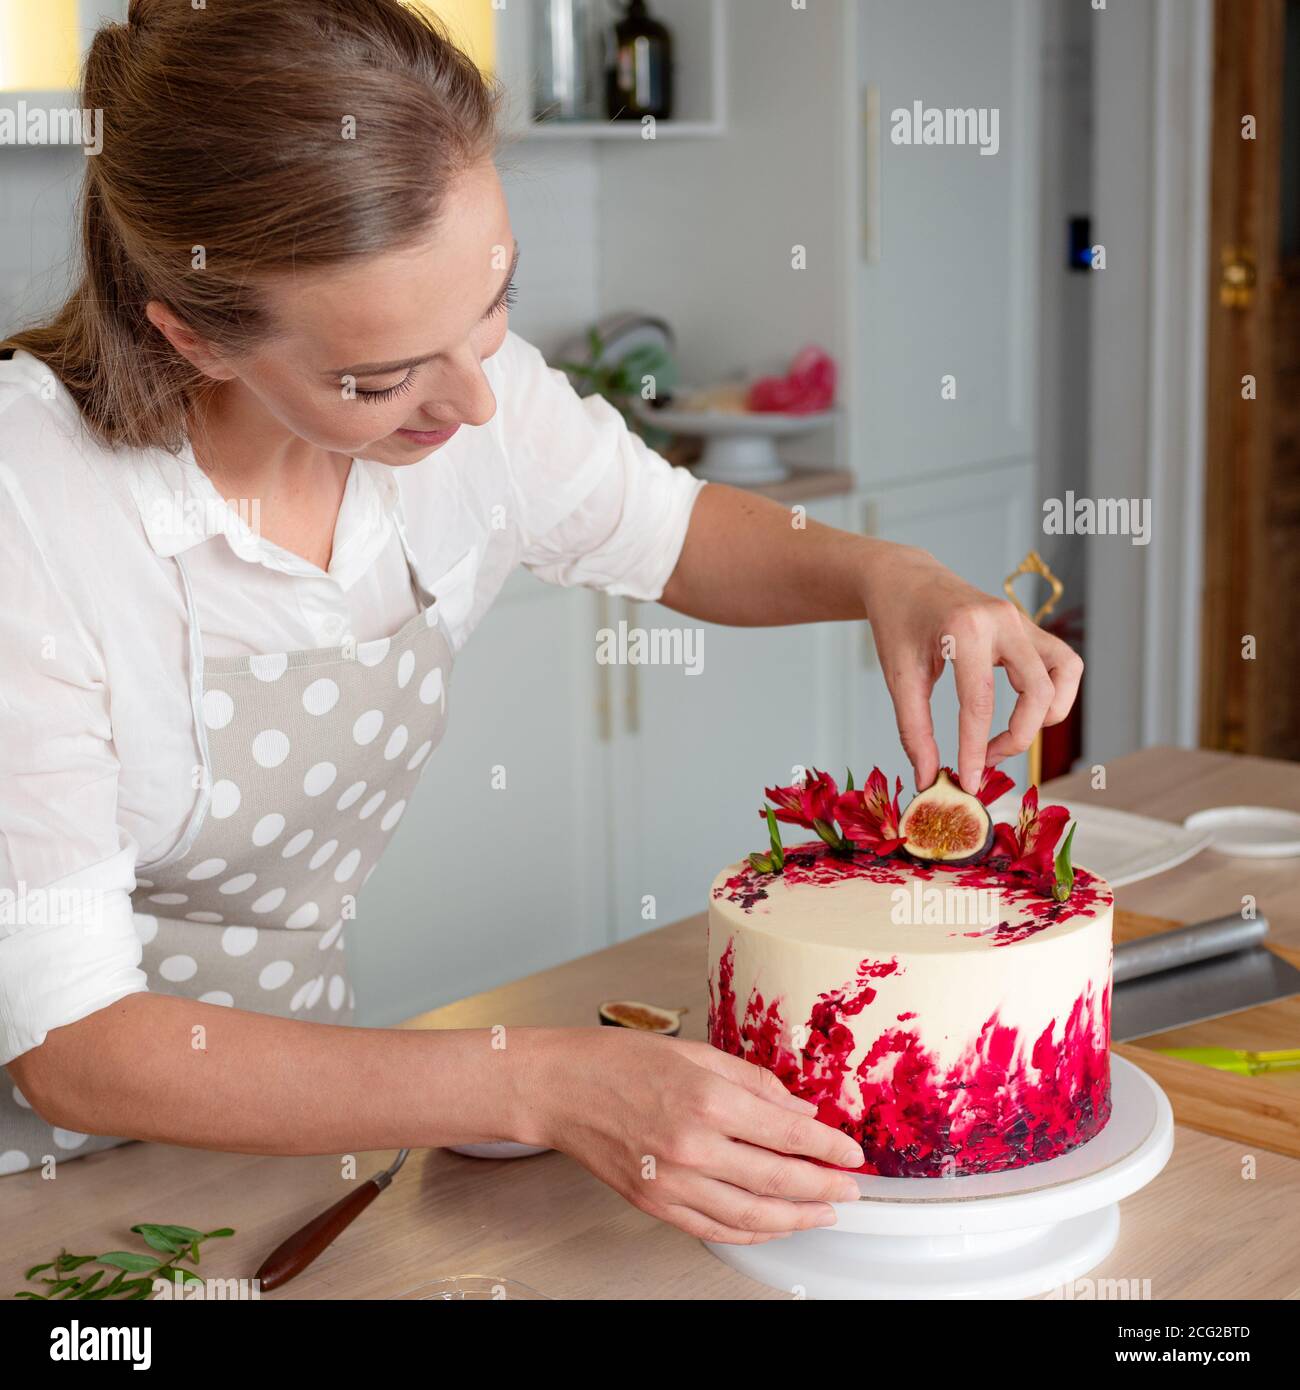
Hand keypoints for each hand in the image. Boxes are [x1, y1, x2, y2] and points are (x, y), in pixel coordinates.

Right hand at [528, 1028, 862, 1244]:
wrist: (561, 1088)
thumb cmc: (620, 1062)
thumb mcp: (696, 1053)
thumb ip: (754, 1083)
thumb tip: (800, 1109)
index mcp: (707, 1100)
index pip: (788, 1134)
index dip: (828, 1148)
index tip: (852, 1153)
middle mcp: (693, 1147)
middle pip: (778, 1181)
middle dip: (824, 1187)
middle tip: (850, 1188)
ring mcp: (672, 1182)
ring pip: (752, 1217)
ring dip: (796, 1219)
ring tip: (822, 1212)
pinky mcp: (655, 1204)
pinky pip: (716, 1229)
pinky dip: (753, 1234)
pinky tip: (774, 1225)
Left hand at [862, 545, 1083, 793]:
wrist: (904, 579)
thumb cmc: (897, 623)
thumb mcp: (898, 676)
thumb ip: (914, 730)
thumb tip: (926, 778)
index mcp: (965, 628)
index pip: (980, 702)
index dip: (976, 750)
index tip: (969, 784)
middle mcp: (1003, 620)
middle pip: (1038, 691)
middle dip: (1018, 737)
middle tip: (984, 760)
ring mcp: (1022, 620)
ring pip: (1065, 673)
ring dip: (1047, 714)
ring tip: (1011, 733)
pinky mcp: (1029, 627)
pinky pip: (1063, 663)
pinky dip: (1054, 693)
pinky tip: (1024, 710)